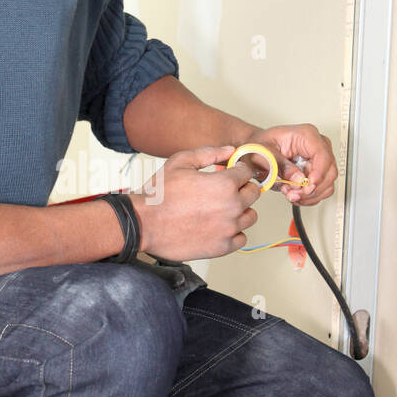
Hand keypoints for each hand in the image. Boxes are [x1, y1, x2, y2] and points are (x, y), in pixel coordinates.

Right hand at [130, 145, 259, 258]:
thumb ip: (209, 153)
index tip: (229, 174)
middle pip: (254, 193)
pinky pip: (241, 238)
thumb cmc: (159, 194)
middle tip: (224, 191)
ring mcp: (229, 229)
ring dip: (240, 210)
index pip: (246, 172)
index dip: (237, 171)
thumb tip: (230, 150)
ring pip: (251, 216)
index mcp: (225, 183)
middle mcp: (232, 206)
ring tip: (221, 210)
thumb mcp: (181, 162)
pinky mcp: (222, 247)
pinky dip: (234, 232)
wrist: (143, 224)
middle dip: (241, 188)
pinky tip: (219, 227)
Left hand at [239, 124, 336, 205]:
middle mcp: (317, 146)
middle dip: (311, 189)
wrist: (256, 151)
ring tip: (289, 193)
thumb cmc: (260, 147)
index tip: (308, 187)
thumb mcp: (264, 154)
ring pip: (327, 184)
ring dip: (308, 195)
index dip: (318, 174)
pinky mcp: (317, 173)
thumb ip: (280, 166)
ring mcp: (319, 160)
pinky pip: (321, 190)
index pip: (323, 156)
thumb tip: (299, 179)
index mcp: (306, 135)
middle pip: (329, 173)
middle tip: (292, 194)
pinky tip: (294, 194)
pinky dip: (308, 197)